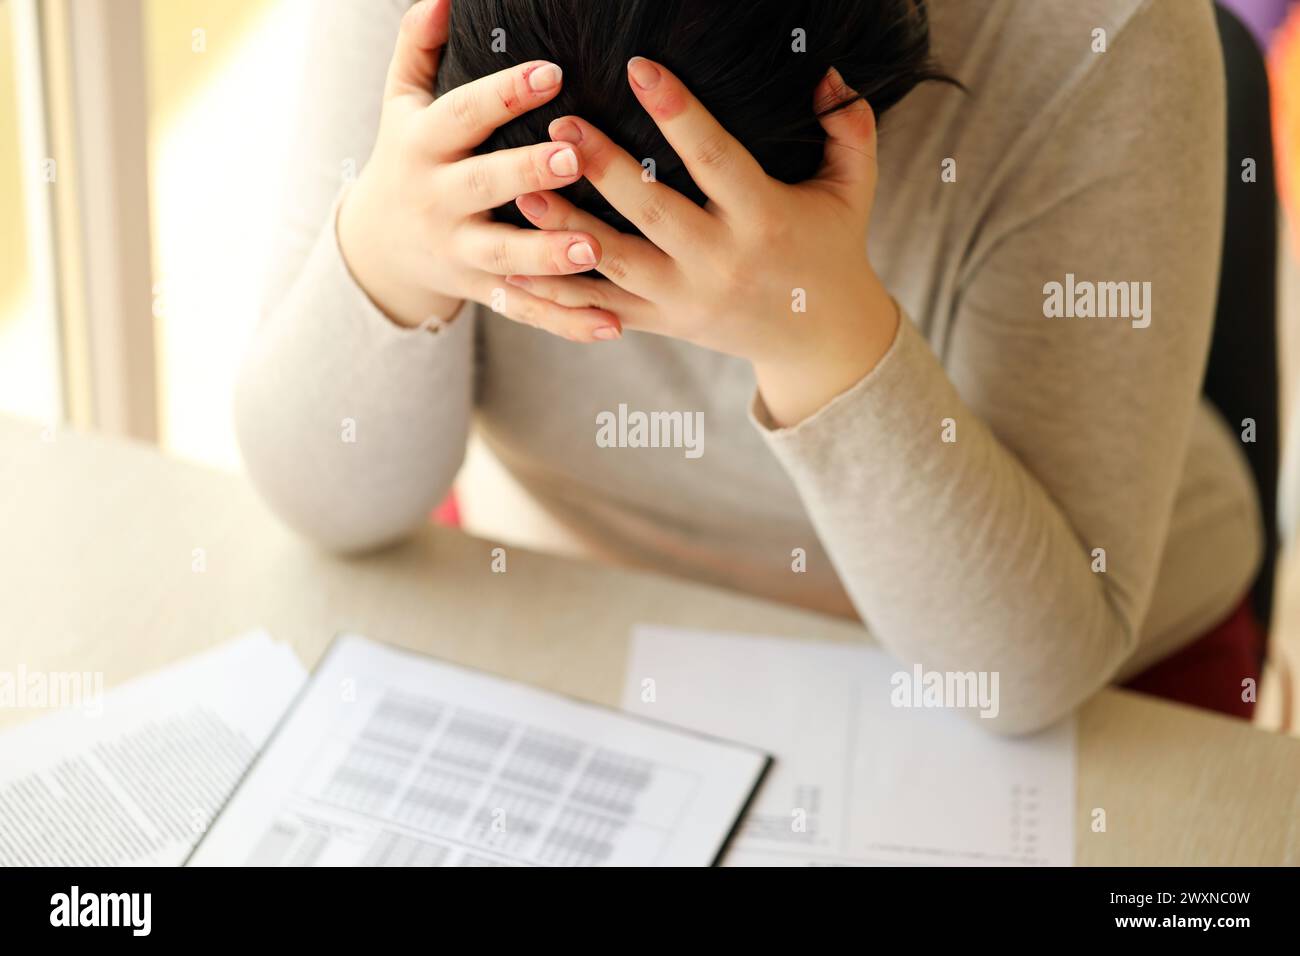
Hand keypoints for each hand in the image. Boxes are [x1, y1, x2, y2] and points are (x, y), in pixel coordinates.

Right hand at [336, 0, 622, 341]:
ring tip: (593, 248)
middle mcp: (439, 202)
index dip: (503, 95)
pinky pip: (528, 310)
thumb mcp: (402, 103)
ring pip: (507, 257)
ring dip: (549, 255)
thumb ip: (418, 48)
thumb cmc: (408, 156)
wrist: (381, 247)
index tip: (551, 72)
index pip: (462, 115)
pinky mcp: (484, 292)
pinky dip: (568, 322)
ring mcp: (461, 253)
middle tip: (572, 157)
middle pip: (483, 187)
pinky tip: (612, 325)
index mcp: (423, 147)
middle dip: (526, 173)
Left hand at [505, 58, 899, 423]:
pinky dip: (560, 290)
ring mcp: (687, 297)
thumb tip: (825, 70)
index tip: (640, 67)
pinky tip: (518, 263)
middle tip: (560, 124)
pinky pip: (604, 307)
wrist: (817, 338)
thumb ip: (849, 127)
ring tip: (526, 192)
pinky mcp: (663, 321)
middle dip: (605, 168)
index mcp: (766, 219)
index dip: (679, 112)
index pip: (716, 158)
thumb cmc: (833, 247)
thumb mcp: (853, 189)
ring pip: (618, 262)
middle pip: (654, 211)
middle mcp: (722, 261)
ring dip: (569, 227)